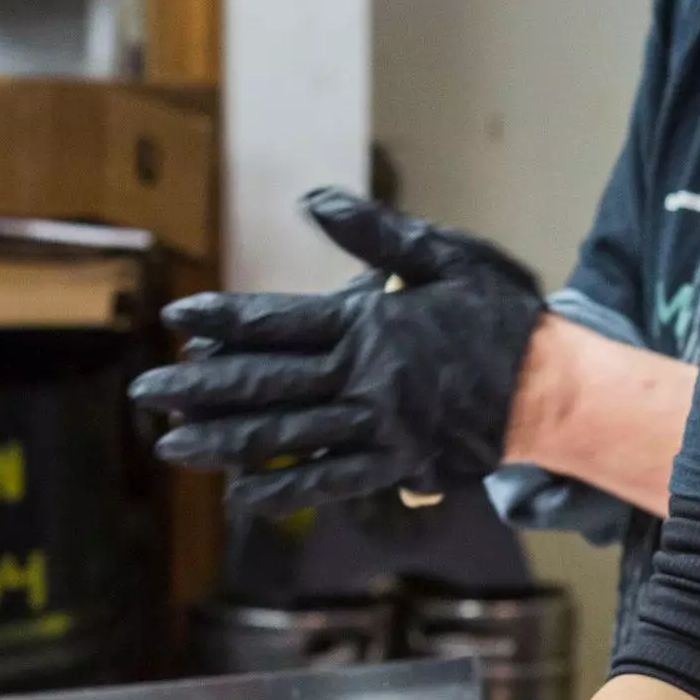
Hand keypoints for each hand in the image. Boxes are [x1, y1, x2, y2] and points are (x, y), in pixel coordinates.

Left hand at [129, 192, 542, 513]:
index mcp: (368, 322)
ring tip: (171, 448)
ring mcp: (377, 426)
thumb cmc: (500, 315)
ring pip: (285, 436)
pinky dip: (283, 491)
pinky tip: (240, 497)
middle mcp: (363, 377)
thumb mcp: (443, 255)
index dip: (222, 321)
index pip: (277, 321)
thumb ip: (374, 233)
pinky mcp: (396, 463)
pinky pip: (330, 480)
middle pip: (266, 383)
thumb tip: (311, 201)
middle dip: (199, 389)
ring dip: (223, 442)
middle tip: (145, 393)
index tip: (176, 321)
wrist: (555, 388)